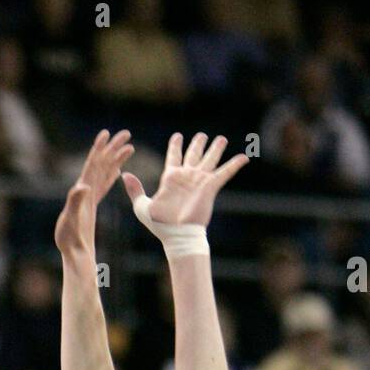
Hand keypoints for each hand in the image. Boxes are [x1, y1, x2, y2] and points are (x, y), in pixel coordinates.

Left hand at [55, 129, 133, 261]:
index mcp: (81, 192)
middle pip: (101, 164)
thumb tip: (82, 185)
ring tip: (129, 147)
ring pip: (105, 173)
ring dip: (116, 159)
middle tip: (127, 133)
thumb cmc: (70, 240)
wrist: (72, 255)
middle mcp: (84, 191)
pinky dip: (110, 176)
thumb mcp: (70, 221)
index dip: (99, 149)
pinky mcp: (92, 206)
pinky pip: (104, 186)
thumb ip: (74, 202)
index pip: (92, 165)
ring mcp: (88, 198)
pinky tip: (116, 171)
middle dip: (113, 148)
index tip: (107, 133)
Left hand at [122, 131, 248, 236]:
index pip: (173, 157)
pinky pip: (225, 172)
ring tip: (221, 138)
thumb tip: (125, 175)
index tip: (178, 136)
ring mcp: (199, 181)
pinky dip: (234, 164)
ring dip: (215, 149)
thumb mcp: (142, 206)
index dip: (175, 146)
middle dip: (197, 144)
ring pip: (209, 159)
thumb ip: (135, 190)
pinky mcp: (210, 187)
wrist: (178, 234)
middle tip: (202, 135)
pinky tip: (245, 157)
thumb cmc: (160, 224)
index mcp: (170, 179)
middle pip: (193, 155)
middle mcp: (186, 177)